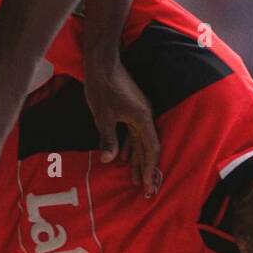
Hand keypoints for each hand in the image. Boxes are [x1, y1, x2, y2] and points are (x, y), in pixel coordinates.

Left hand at [84, 49, 160, 196]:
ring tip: (135, 180)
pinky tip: (122, 158)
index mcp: (142, 118)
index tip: (148, 186)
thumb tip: (110, 160)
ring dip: (137, 161)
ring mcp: (138, 112)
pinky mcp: (131, 109)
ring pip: (140, 142)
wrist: (102, 61)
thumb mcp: (102, 115)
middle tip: (146, 191)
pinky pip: (133, 134)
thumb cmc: (102, 86)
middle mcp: (144, 116)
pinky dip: (129, 148)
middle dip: (146, 170)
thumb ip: (108, 138)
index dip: (150, 169)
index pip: (150, 149)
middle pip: (148, 148)